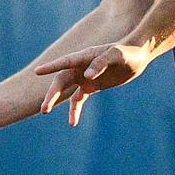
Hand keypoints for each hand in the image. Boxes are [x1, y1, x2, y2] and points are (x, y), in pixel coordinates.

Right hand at [34, 43, 153, 126]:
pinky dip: (74, 110)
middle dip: (51, 94)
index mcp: (85, 56)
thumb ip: (101, 63)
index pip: (65, 62)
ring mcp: (84, 77)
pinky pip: (78, 100)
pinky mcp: (91, 87)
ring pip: (65, 91)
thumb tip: (87, 77)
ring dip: (55, 101)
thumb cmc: (127, 52)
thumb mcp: (117, 55)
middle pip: (61, 80)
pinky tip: (72, 122)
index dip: (51, 67)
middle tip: (44, 108)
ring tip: (45, 112)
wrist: (137, 58)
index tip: (37, 72)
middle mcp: (80, 67)